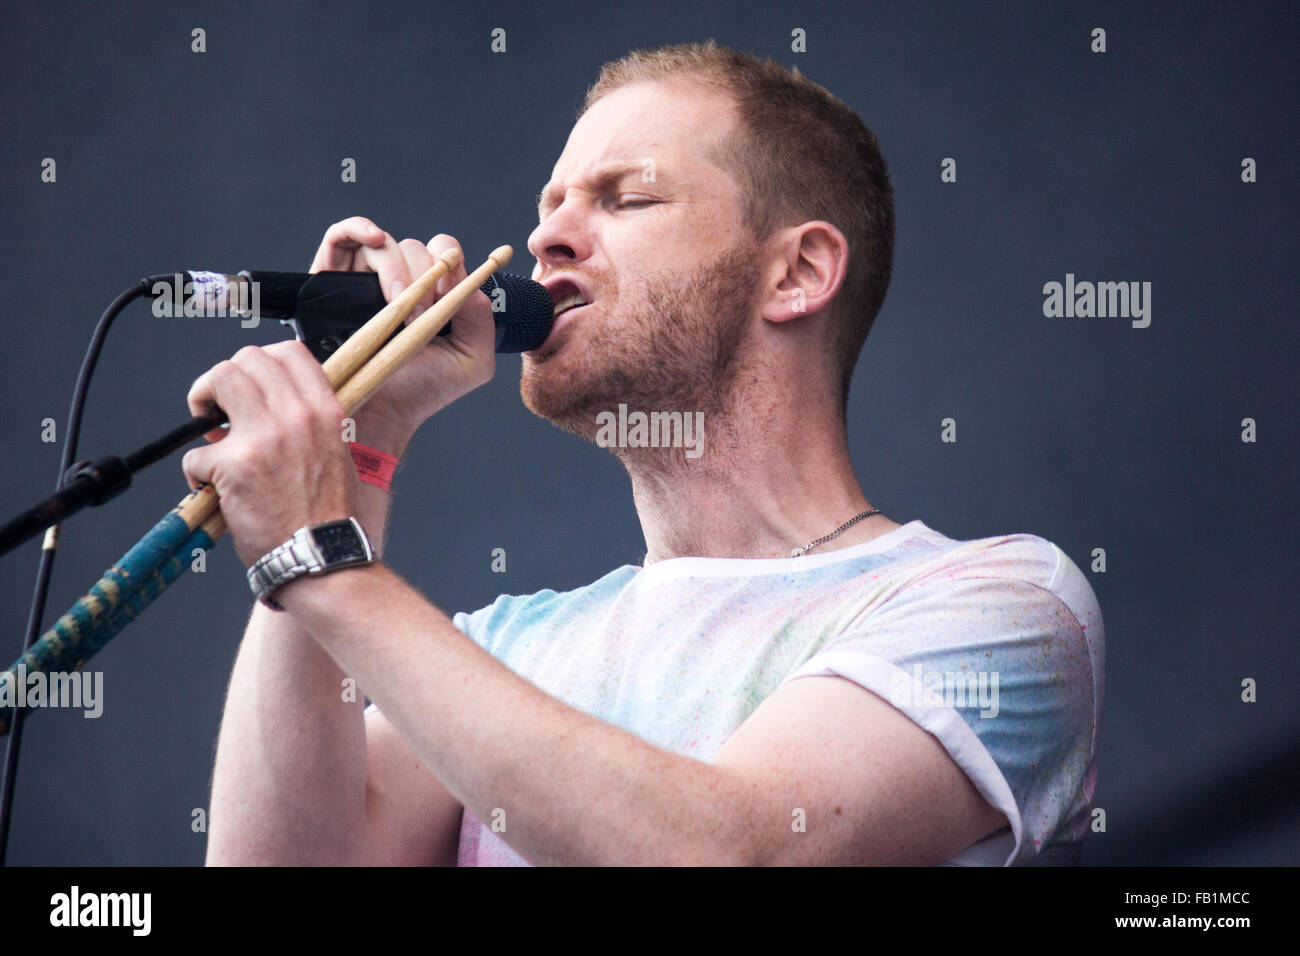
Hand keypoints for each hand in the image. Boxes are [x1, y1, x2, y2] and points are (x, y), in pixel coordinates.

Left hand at [182, 340, 359, 567]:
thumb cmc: (326, 513)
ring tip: (210, 432)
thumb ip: (309, 418)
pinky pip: (195, 453)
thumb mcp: (335, 450)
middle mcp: (297, 416)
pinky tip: (213, 488)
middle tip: (220, 408)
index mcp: (325, 410)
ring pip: (219, 380)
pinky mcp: (234, 466)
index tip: (251, 384)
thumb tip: (274, 400)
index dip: (260, 362)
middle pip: (246, 359)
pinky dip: (197, 473)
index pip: (289, 351)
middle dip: (224, 380)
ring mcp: (265, 438)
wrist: (319, 555)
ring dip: (203, 401)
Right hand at [309, 217, 497, 438]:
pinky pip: (341, 235)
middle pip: (417, 247)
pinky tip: (373, 240)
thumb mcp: (473, 359)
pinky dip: (357, 228)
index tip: (447, 291)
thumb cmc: (424, 388)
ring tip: (396, 304)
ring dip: (396, 269)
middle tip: (419, 314)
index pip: (447, 254)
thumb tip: (467, 279)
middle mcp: (403, 281)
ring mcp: (368, 277)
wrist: (378, 411)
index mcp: (436, 294)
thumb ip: (482, 317)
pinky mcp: (332, 278)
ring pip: (385, 244)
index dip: (451, 264)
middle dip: (424, 277)